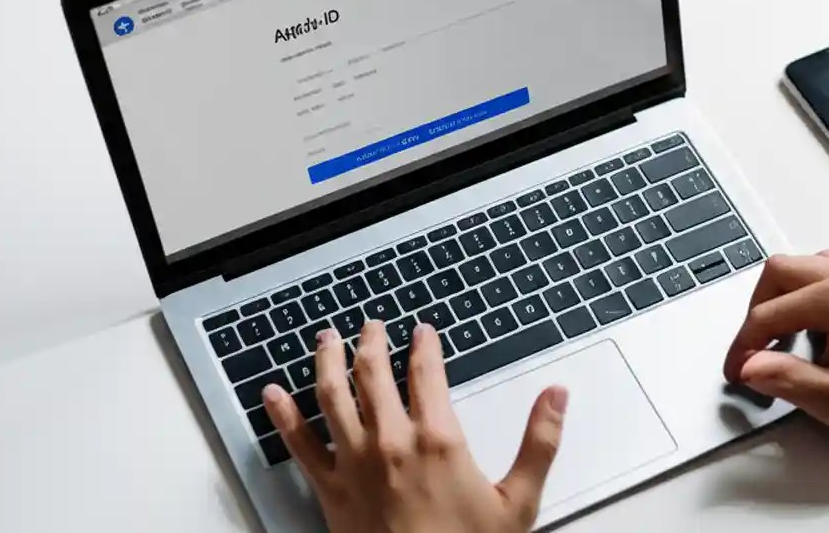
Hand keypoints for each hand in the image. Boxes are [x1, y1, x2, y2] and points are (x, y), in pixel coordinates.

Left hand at [263, 321, 568, 532]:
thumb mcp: (519, 502)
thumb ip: (540, 442)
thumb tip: (557, 395)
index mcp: (438, 439)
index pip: (427, 372)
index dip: (424, 345)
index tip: (421, 331)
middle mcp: (390, 442)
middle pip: (372, 373)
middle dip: (370, 342)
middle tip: (371, 326)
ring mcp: (354, 464)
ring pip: (331, 395)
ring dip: (326, 360)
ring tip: (325, 339)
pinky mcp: (329, 490)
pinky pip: (298, 444)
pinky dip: (281, 416)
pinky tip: (271, 394)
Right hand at [722, 250, 828, 449]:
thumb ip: (784, 378)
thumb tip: (748, 364)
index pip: (770, 313)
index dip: (744, 345)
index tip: (738, 371)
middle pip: (780, 271)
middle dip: (757, 309)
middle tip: (754, 347)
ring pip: (805, 264)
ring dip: (783, 294)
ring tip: (781, 335)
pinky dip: (811, 288)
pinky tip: (814, 323)